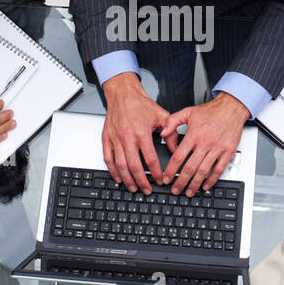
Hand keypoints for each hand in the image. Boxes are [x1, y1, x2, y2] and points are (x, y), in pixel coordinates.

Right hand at [101, 73, 170, 192]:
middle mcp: (127, 137)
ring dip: (127, 180)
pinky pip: (108, 158)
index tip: (160, 180)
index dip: (156, 172)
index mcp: (142, 133)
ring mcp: (115, 139)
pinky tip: (118, 177)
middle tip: (147, 190)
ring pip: (120, 165)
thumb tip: (176, 149)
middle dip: (142, 182)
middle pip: (134, 166)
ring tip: (133, 188)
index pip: (150, 159)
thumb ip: (171, 132)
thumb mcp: (162, 115)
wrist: (123, 94)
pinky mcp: (107, 139)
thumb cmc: (140, 104)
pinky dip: (113, 170)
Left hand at [158, 92, 248, 194]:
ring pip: (204, 171)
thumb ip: (172, 121)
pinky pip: (219, 169)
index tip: (166, 178)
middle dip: (181, 182)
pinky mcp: (228, 152)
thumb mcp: (188, 111)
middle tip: (175, 190)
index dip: (170, 170)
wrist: (231, 107)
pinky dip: (212, 180)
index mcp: (194, 135)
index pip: (178, 157)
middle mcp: (205, 143)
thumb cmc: (211, 111)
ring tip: (189, 192)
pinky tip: (206, 185)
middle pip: (190, 168)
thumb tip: (163, 133)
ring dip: (195, 184)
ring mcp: (217, 149)